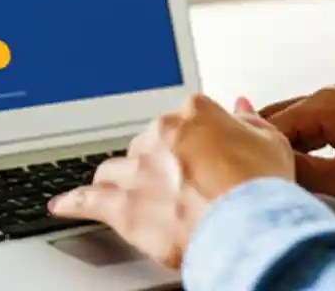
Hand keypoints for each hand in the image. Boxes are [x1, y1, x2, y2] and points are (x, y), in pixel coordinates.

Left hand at [48, 94, 293, 268]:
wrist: (248, 226)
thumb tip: (241, 106)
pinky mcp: (123, 205)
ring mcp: (139, 168)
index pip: (183, 118)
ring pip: (117, 168)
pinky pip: (88, 201)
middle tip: (173, 183)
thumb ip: (251, 120)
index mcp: (194, 113)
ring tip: (123, 191)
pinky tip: (63, 205)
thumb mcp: (271, 142)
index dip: (190, 141)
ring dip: (121, 180)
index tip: (197, 154)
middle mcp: (162, 133)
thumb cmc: (260, 189)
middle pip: (147, 143)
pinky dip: (73, 203)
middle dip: (156, 162)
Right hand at [261, 84, 334, 209]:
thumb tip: (271, 168)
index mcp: (324, 105)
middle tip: (258, 171)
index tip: (256, 178)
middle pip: (279, 117)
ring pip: (297, 120)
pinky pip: (317, 122)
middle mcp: (331, 94)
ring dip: (286, 143)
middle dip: (266, 143)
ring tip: (279, 170)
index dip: (260, 155)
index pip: (269, 128)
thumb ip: (303, 172)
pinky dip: (305, 140)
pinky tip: (305, 161)